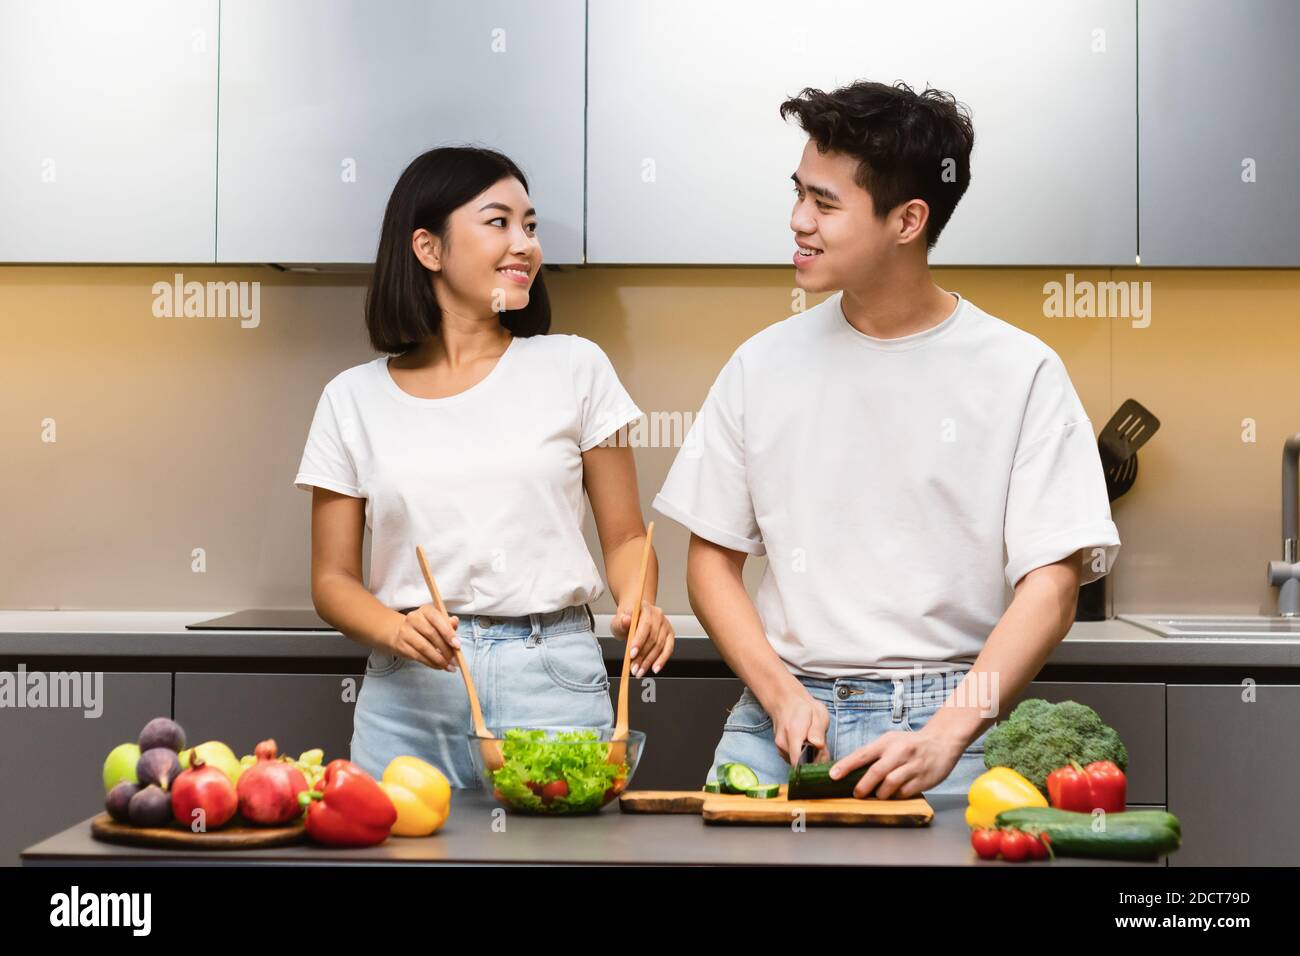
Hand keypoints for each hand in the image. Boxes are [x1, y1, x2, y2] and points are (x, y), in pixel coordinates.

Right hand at [389, 604, 461, 671]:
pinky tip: (438, 666)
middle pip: (431, 634)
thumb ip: (448, 623)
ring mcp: (405, 632)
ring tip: (448, 666)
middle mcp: (413, 618)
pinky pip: (418, 656)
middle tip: (454, 659)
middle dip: (445, 649)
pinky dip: (430, 663)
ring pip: (424, 647)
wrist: (401, 632)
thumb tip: (455, 623)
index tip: (457, 645)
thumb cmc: (425, 627)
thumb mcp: (438, 622)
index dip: (448, 632)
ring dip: (438, 659)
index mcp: (426, 610)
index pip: (437, 619)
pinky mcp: (401, 645)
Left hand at [609, 599, 674, 676]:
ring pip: (660, 646)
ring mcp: (665, 625)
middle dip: (642, 656)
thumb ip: (621, 622)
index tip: (632, 654)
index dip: (639, 640)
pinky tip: (654, 668)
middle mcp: (658, 615)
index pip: (645, 624)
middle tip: (634, 668)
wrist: (634, 618)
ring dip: (649, 661)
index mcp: (645, 608)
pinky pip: (668, 649)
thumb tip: (626, 620)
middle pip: (653, 638)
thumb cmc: (626, 620)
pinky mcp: (670, 635)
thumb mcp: (618, 621)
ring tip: (639, 671)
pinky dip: (662, 660)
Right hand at [769, 686, 830, 764]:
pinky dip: (803, 756)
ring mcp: (780, 747)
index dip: (813, 765)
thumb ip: (818, 730)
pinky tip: (806, 746)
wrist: (787, 702)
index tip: (822, 760)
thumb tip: (818, 744)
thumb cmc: (805, 708)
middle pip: (801, 764)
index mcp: (794, 732)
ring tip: (814, 744)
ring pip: (798, 763)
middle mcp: (783, 742)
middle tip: (822, 747)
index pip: (798, 761)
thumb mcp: (818, 713)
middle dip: (815, 760)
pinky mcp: (780, 751)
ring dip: (809, 758)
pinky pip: (794, 760)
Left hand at [829, 725, 964, 798]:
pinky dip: (896, 796)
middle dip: (863, 786)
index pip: (863, 754)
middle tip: (856, 794)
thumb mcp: (891, 741)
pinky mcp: (924, 778)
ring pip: (890, 784)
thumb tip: (850, 770)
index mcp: (887, 742)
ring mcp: (912, 765)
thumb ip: (874, 754)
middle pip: (876, 772)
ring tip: (877, 795)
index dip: (846, 765)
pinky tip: (895, 794)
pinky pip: (905, 792)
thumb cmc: (910, 743)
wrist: (942, 741)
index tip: (833, 775)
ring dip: (880, 794)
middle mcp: (899, 752)